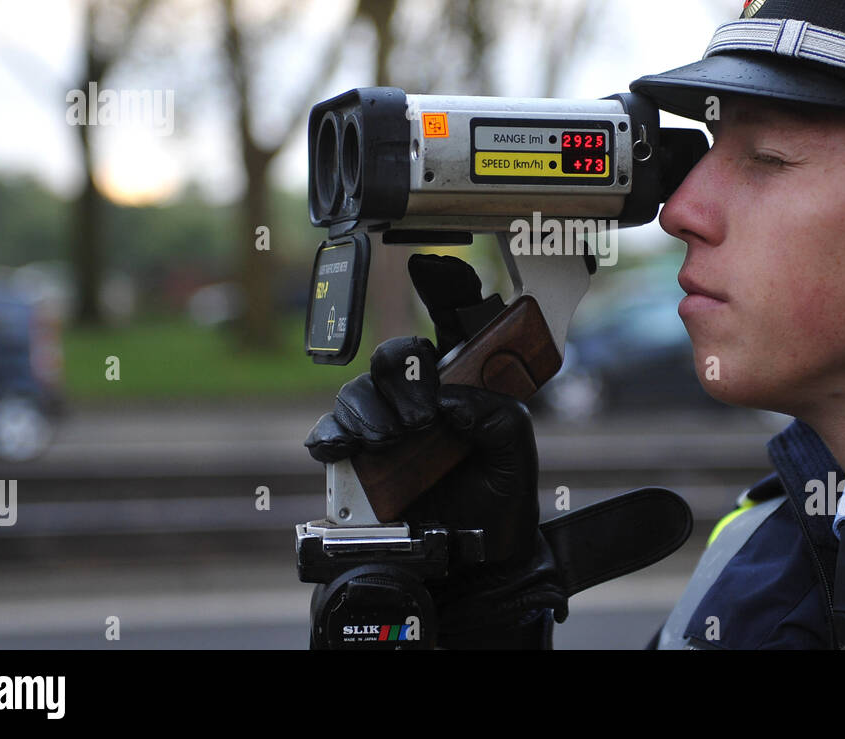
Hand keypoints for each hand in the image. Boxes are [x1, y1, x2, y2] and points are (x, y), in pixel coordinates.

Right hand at [303, 255, 568, 644]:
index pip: (454, 328)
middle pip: (396, 354)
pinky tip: (346, 446)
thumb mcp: (515, 458)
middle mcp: (421, 404)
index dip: (447, 290)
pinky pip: (329, 434)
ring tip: (395, 439)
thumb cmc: (494, 518)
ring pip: (361, 390)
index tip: (437, 266)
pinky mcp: (353, 464)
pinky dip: (333, 434)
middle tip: (423, 414)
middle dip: (403, 368)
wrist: (467, 578)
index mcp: (465, 392)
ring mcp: (384, 432)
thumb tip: (448, 396)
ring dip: (374, 407)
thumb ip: (497, 415)